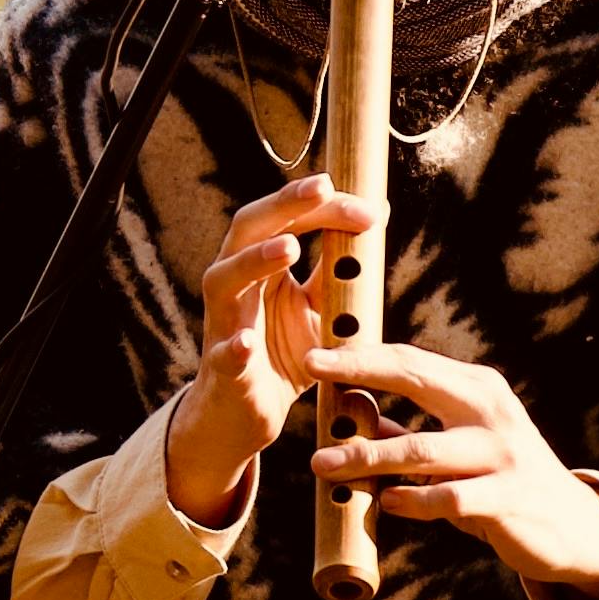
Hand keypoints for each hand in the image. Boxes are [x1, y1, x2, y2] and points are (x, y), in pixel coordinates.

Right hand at [168, 172, 374, 519]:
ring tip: (288, 249)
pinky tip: (245, 341)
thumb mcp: (317, 305)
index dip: (323, 206)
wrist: (248, 411)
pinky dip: (232, 346)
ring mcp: (223, 323)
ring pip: (225, 281)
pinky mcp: (224, 368)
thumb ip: (336, 266)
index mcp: (258, 264)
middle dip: (284, 206)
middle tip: (321, 188)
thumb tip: (375, 213)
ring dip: (254, 262)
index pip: (285, 218)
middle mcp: (234, 284)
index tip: (368, 207)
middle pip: (248, 229)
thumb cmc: (283, 352)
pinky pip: (224, 354)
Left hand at [302, 333, 598, 599]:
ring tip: (323, 465)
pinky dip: (413, 499)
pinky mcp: (509, 498)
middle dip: (360, 372)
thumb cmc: (501, 479)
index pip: (412, 361)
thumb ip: (409, 430)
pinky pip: (450, 497)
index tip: (315, 355)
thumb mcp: (460, 444)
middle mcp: (491, 411)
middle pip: (416, 379)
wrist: (573, 524)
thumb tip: (350, 416)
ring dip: (367, 455)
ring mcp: (503, 454)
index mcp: (478, 389)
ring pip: (422, 449)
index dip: (361, 356)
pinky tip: (388, 502)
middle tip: (310, 371)